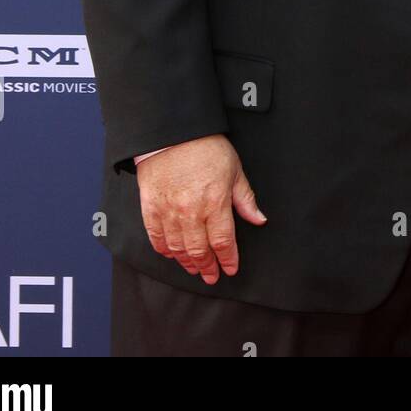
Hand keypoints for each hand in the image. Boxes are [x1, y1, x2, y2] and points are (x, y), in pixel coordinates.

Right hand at [135, 134, 265, 283]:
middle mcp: (191, 212)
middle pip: (200, 250)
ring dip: (187, 262)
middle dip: (208, 267)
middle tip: (212, 276)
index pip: (223, 241)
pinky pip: (157, 237)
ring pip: (178, 248)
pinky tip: (172, 254)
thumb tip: (259, 219)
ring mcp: (169, 212)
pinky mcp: (151, 209)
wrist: (172, 134)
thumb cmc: (206, 148)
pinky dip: (165, 250)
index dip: (228, 259)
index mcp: (215, 203)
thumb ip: (245, 199)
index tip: (230, 269)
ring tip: (194, 269)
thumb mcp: (235, 170)